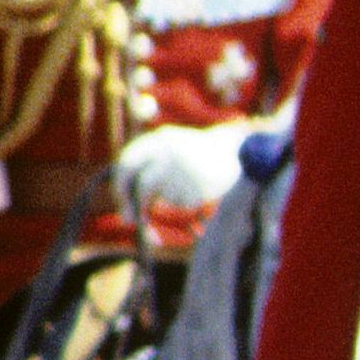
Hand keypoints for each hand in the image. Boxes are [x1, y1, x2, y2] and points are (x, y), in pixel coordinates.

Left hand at [112, 121, 252, 214]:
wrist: (239, 149)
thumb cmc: (194, 154)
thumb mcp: (167, 149)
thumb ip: (144, 168)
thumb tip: (123, 204)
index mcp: (159, 140)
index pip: (127, 163)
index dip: (120, 185)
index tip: (121, 201)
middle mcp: (171, 152)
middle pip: (143, 185)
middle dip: (135, 204)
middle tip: (132, 220)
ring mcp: (187, 169)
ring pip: (165, 197)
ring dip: (170, 198)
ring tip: (188, 184)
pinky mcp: (201, 185)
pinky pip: (182, 202)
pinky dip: (186, 200)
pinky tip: (200, 186)